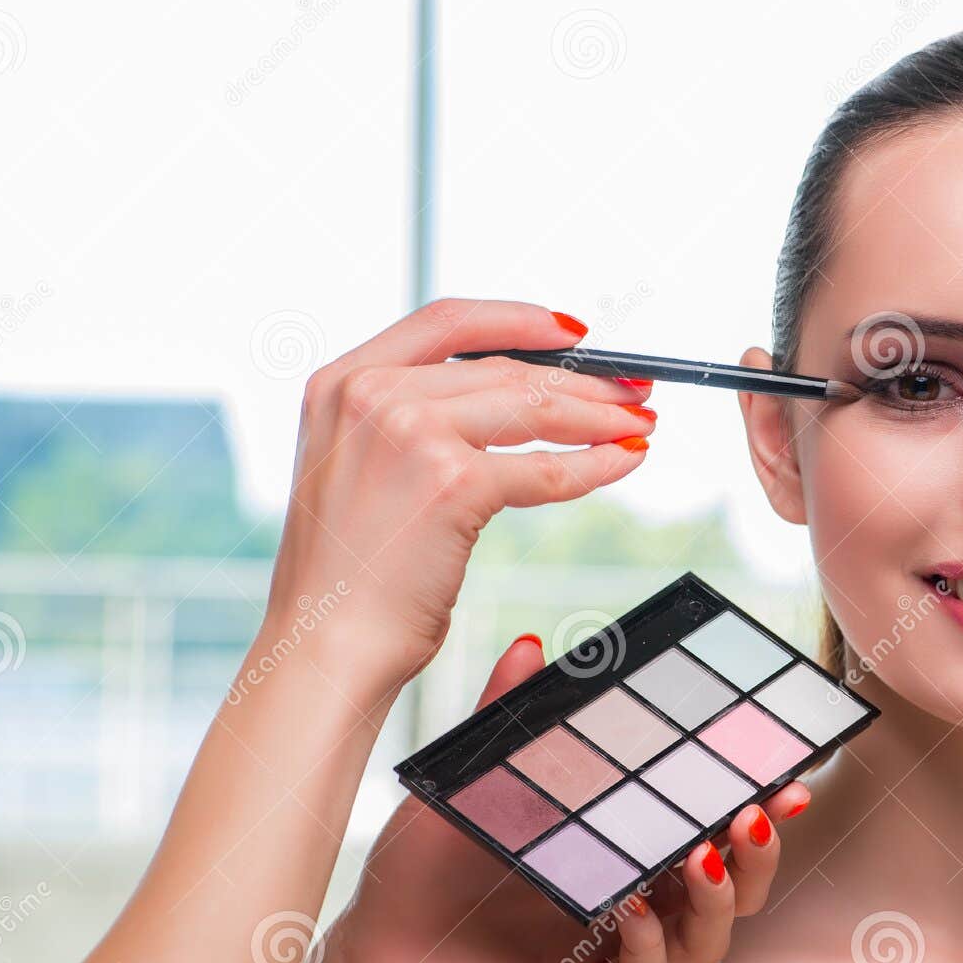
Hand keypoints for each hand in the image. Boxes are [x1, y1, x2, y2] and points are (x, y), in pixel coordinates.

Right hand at [260, 299, 654, 691]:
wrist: (324, 642)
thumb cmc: (348, 575)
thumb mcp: (357, 468)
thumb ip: (409, 418)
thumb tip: (509, 392)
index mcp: (340, 382)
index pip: (445, 322)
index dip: (519, 320)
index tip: (573, 333)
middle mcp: (369, 394)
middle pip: (504, 368)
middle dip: (581, 378)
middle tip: (630, 390)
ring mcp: (408, 432)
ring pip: (533, 408)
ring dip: (600, 415)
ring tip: (638, 424)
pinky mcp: (451, 481)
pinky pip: (547, 467)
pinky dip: (596, 464)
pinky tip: (624, 462)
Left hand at [302, 634, 810, 962]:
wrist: (371, 951)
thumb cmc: (420, 872)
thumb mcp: (469, 787)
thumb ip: (507, 719)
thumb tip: (530, 648)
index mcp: (617, 844)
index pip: (701, 820)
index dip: (750, 796)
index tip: (781, 766)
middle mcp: (630, 896)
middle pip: (728, 880)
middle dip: (758, 848)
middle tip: (760, 807)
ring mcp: (612, 948)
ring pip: (705, 935)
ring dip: (718, 895)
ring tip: (704, 853)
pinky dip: (648, 946)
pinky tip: (633, 910)